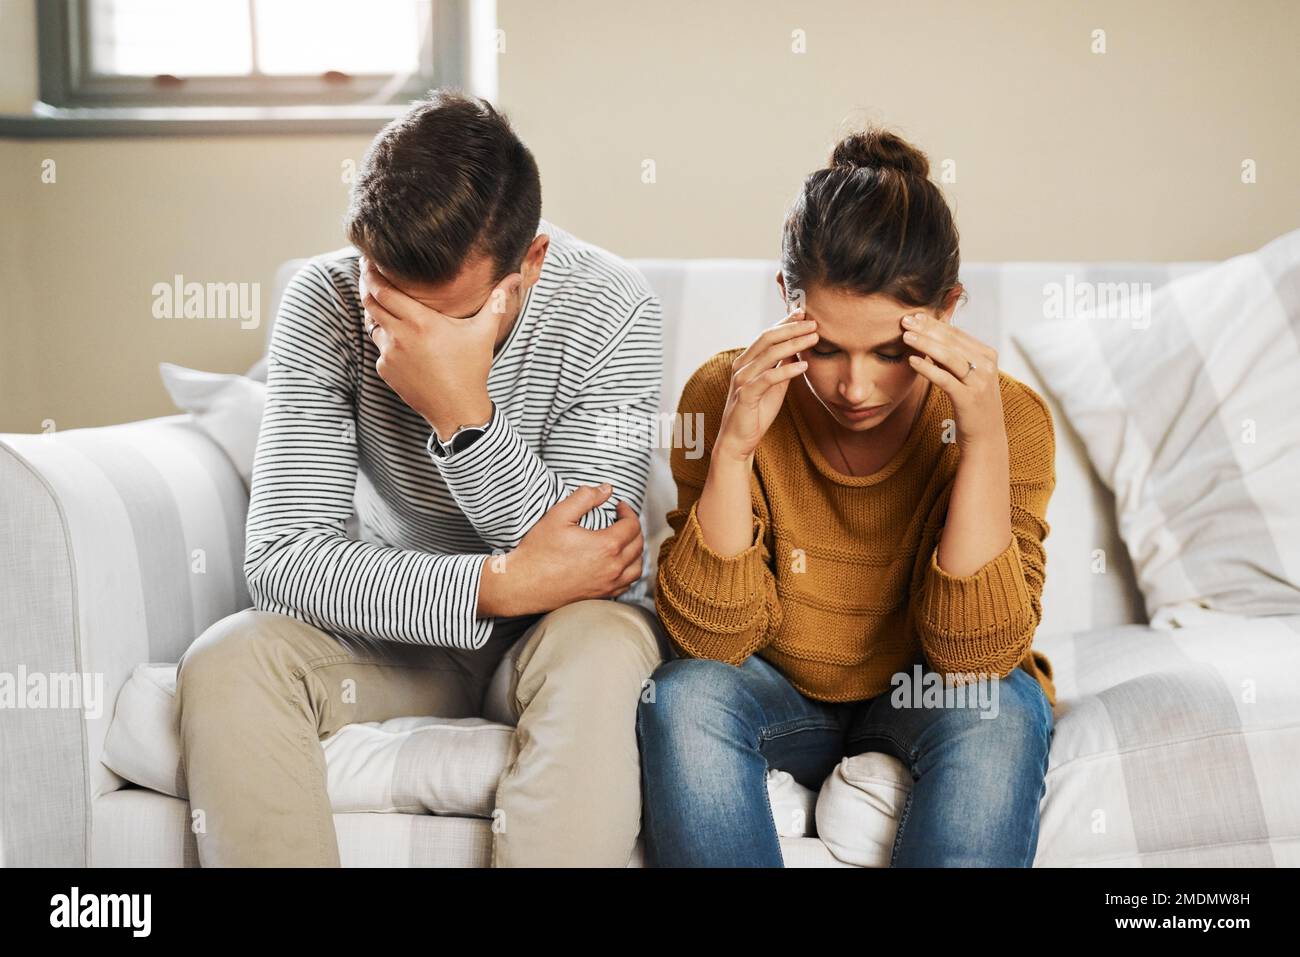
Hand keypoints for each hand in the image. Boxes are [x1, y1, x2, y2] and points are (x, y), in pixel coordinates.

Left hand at [359, 256, 521, 439]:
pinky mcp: (386, 370)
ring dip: (377, 313)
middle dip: (367, 285)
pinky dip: (386, 339)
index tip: (370, 261)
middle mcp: (400, 336)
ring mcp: (389, 355)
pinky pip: (380, 348)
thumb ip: (497, 301)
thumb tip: (515, 276)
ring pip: (373, 325)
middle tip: (368, 273)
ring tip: (385, 304)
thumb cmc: (471, 369)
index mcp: (420, 322)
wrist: (457, 409)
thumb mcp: (484, 333)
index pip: (383, 290)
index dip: (371, 273)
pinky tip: (402, 339)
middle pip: (370, 302)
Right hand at [477, 484, 644, 616]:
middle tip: (622, 519)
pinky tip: (618, 563)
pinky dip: (629, 571)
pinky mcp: (601, 596)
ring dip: (636, 551)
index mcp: (606, 546)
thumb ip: (585, 497)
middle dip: (634, 528)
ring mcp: (608, 585)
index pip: (632, 525)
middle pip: (638, 545)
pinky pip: (627, 584)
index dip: (628, 512)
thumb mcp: (559, 515)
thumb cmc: (539, 550)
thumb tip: (607, 489)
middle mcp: (613, 568)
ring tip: (624, 540)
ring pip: (637, 567)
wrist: (524, 584)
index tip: (619, 506)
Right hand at [713, 309, 817, 463]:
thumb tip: (798, 347)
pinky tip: (804, 366)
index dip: (785, 322)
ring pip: (768, 354)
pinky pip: (768, 378)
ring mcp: (742, 380)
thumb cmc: (756, 412)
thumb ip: (782, 366)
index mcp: (747, 361)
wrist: (738, 440)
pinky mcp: (745, 396)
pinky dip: (787, 370)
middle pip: (767, 339)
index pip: (766, 334)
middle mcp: (741, 366)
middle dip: (792, 328)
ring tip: (813, 338)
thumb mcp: (774, 385)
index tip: (804, 313)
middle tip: (814, 322)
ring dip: (794, 344)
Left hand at [900, 312, 1004, 450]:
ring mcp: (979, 383)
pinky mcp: (968, 399)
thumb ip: (953, 357)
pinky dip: (927, 368)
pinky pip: (945, 379)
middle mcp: (986, 366)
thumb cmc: (972, 405)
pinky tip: (912, 361)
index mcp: (987, 356)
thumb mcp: (967, 376)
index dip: (935, 323)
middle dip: (927, 329)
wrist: (986, 437)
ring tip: (906, 336)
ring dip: (925, 344)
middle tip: (906, 320)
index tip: (915, 315)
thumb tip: (929, 336)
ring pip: (949, 357)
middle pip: (952, 342)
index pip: (957, 334)